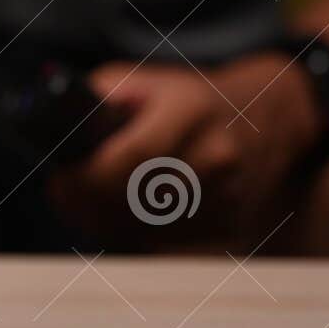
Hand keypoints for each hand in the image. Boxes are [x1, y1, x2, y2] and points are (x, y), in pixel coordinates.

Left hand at [50, 54, 321, 241]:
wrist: (267, 115)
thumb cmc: (188, 99)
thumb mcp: (143, 80)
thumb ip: (100, 95)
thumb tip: (60, 123)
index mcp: (192, 109)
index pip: (133, 156)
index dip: (87, 177)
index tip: (61, 180)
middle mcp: (218, 154)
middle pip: (135, 201)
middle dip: (87, 205)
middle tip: (64, 195)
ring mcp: (231, 195)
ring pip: (147, 232)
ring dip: (105, 225)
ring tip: (88, 204)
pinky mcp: (233, 227)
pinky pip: (167, 247)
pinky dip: (135, 240)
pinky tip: (121, 220)